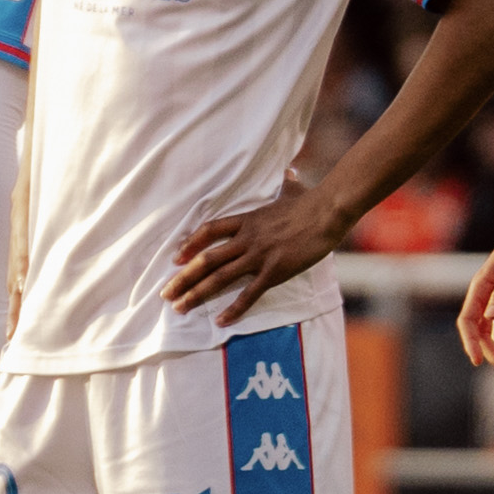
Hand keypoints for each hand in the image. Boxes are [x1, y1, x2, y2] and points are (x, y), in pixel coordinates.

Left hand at [167, 175, 351, 330]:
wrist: (327, 211)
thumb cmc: (312, 201)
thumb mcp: (293, 190)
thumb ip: (286, 183)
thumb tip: (291, 172)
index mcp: (247, 220)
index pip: (209, 231)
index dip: (189, 244)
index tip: (175, 258)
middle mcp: (247, 238)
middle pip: (206, 259)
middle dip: (183, 278)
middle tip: (165, 293)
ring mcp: (259, 255)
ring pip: (220, 277)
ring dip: (197, 293)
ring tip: (180, 307)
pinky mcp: (274, 271)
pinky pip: (249, 294)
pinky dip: (234, 308)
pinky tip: (221, 321)